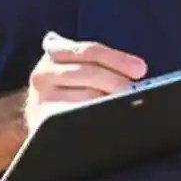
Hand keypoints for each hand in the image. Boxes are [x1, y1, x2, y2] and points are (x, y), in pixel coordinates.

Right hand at [25, 32, 147, 125]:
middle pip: (88, 73)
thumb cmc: (74, 94)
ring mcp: (40, 98)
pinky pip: (72, 118)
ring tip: (126, 106)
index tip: (140, 69)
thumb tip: (137, 68)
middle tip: (135, 91)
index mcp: (55, 52)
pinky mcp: (41, 121)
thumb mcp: (81, 72)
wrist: (45, 128)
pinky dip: (93, 118)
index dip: (117, 59)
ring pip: (83, 97)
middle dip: (116, 81)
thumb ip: (98, 63)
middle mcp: (43, 72)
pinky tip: (108, 120)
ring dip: (108, 102)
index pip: (90, 51)